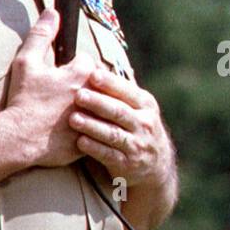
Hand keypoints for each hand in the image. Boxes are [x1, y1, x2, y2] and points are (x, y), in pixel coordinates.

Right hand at [4, 9, 97, 168]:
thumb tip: (52, 12)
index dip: (73, 67)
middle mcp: (94, 94)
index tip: (61, 77)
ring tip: (70, 115)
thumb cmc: (23, 99)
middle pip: (99, 85)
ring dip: (92, 108)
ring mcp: (96, 117)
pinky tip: (75, 131)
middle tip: (65, 98)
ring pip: (102, 108)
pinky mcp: (95, 138)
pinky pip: (100, 130)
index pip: (87, 61)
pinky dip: (92, 129)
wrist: (19, 138)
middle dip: (87, 87)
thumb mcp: (26, 62)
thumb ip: (42, 35)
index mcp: (82, 72)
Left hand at [68, 67, 172, 187]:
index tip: (92, 74)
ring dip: (93, 126)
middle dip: (98, 103)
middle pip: (119, 111)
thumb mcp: (136, 107)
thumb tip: (89, 64)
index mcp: (146, 105)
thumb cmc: (136, 127)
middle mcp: (145, 123)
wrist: (155, 165)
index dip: (110, 83)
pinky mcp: (128, 164)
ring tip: (74, 119)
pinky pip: (110, 155)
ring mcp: (138, 145)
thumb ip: (118, 91)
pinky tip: (80, 142)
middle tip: (78, 95)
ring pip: (113, 134)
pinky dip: (95, 148)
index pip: (127, 91)